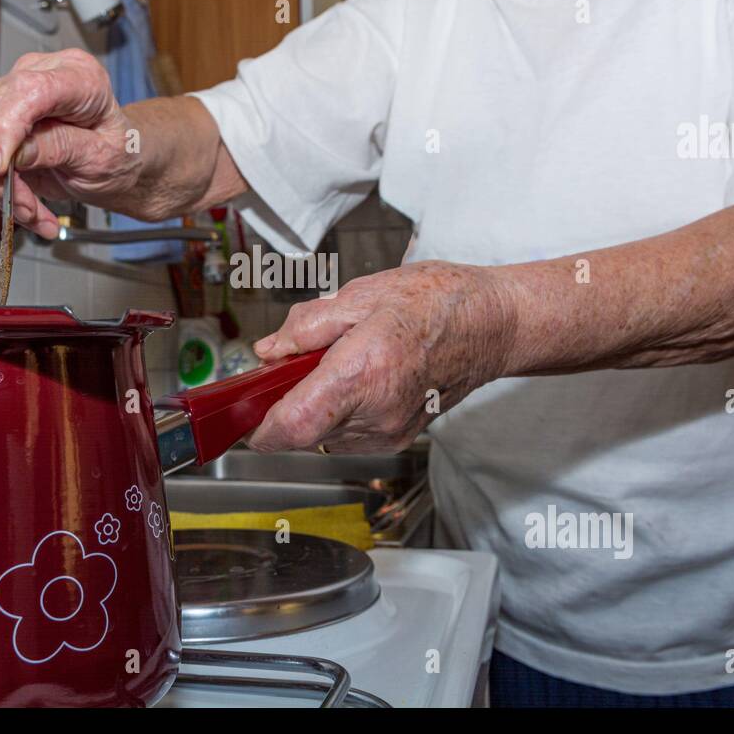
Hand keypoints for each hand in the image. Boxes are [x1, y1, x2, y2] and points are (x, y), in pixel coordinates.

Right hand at [0, 49, 133, 238]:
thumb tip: (14, 153)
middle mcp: (35, 76)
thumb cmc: (118, 154)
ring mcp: (6, 98)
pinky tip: (16, 203)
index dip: (5, 128)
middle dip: (3, 178)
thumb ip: (61, 148)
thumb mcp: (103, 156)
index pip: (27, 89)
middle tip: (30, 211)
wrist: (114, 162)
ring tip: (32, 212)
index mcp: (76, 74)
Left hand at [247, 261, 510, 453]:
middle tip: (298, 364)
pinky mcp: (398, 438)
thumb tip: (269, 351)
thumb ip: (306, 327)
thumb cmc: (437, 303)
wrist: (491, 324)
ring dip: (316, 406)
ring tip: (342, 363)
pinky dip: (340, 411)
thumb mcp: (361, 295)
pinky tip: (362, 378)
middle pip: (302, 430)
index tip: (242, 414)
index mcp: (361, 373)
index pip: (292, 426)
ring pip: (323, 433)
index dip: (258, 428)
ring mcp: (389, 431)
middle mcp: (374, 413)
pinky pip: (347, 434)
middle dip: (287, 401)